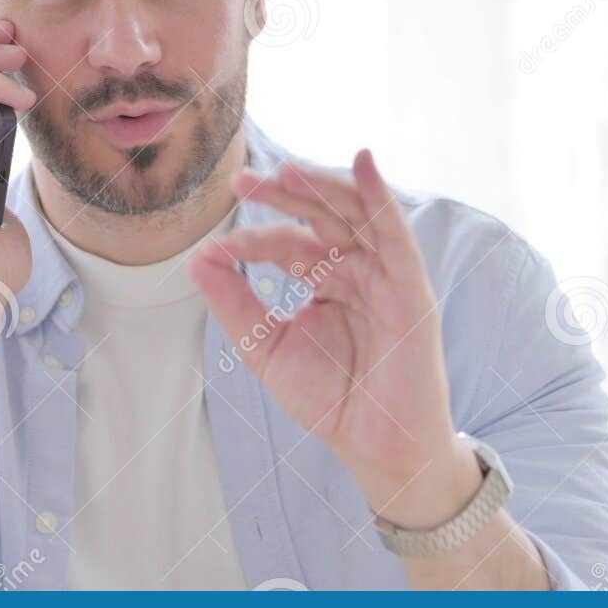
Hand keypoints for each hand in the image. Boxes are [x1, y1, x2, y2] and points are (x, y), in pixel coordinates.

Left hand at [189, 149, 480, 526]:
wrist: (375, 445)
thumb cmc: (330, 398)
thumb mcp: (266, 347)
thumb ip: (234, 303)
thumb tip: (197, 258)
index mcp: (327, 278)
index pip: (288, 243)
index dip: (253, 239)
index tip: (216, 248)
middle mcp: (358, 268)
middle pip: (321, 215)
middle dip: (283, 195)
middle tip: (241, 180)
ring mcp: (386, 275)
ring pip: (354, 214)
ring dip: (322, 187)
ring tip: (285, 172)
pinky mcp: (410, 288)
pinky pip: (396, 233)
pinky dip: (381, 196)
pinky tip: (364, 162)